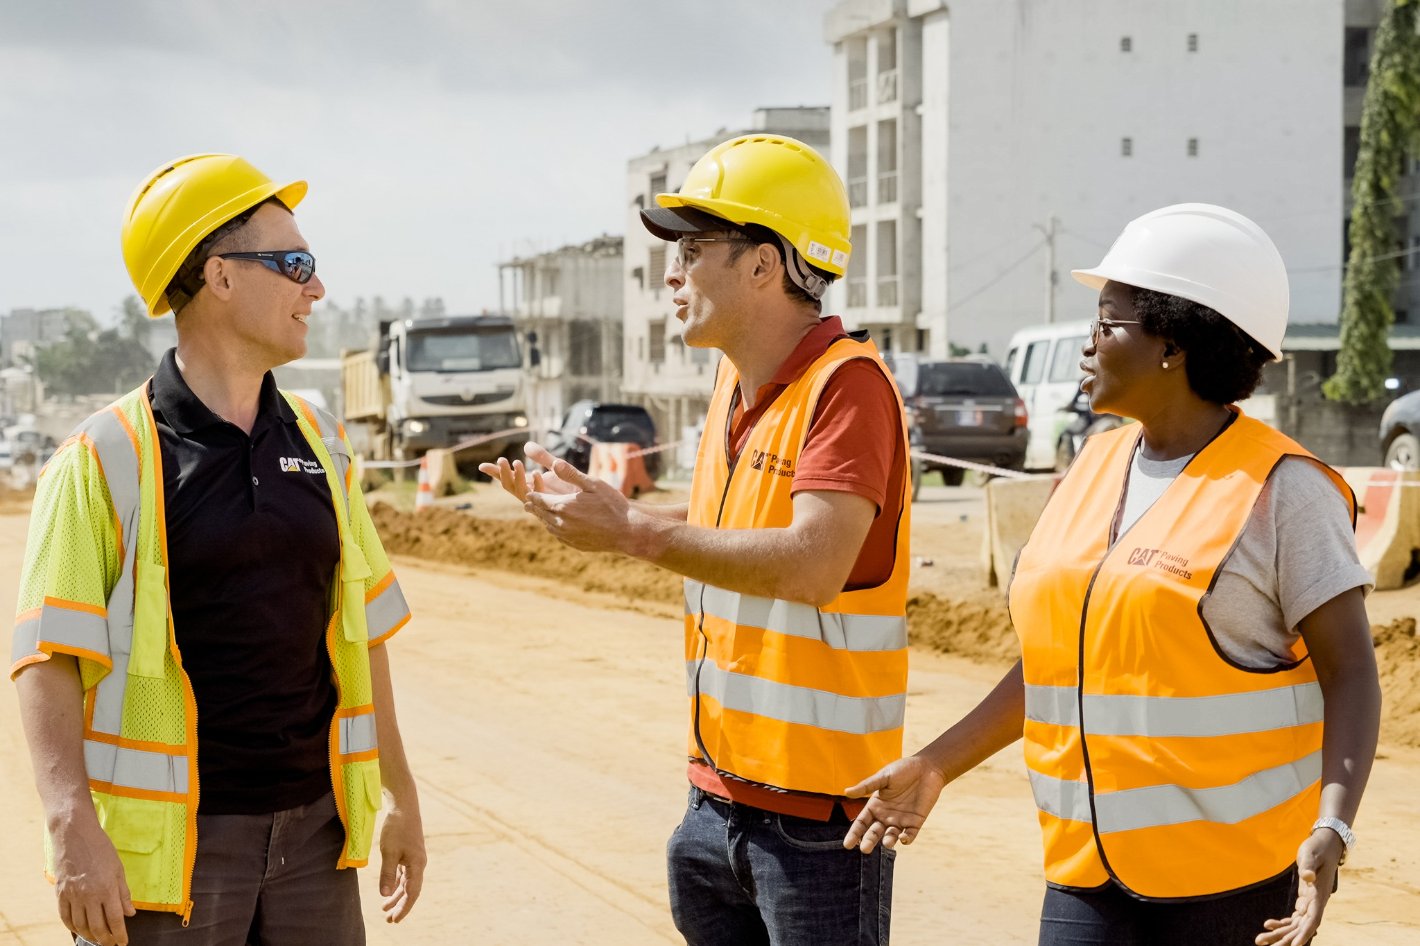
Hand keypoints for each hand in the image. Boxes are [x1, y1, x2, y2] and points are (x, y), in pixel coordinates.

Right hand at [51, 819, 134, 945]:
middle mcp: (89, 895)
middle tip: (111, 944)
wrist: (75, 834)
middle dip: (105, 939)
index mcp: (107, 889)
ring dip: (89, 936)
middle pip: (97, 927)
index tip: (123, 942)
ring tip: (97, 939)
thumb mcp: (118, 869)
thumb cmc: (100, 849)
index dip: (119, 934)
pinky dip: (72, 927)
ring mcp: (72, 895)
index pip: (115, 919)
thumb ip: (123, 893)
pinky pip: (65, 916)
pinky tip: (79, 930)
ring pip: (80, 925)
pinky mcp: (60, 893)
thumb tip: (130, 913)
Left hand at [378, 803, 426, 922]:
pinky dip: (396, 884)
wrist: (405, 806)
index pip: (412, 893)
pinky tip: (389, 890)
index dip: (404, 908)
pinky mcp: (409, 854)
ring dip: (397, 895)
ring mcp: (414, 859)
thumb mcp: (389, 851)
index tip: (395, 920)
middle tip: (389, 920)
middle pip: (411, 890)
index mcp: (417, 865)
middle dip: (400, 906)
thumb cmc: (397, 827)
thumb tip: (384, 894)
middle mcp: (419, 864)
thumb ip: (387, 873)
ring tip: (385, 909)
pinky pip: (404, 874)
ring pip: (407, 883)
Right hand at [477, 442, 581, 502]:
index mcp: (532, 485)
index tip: (482, 466)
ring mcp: (542, 500)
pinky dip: (537, 485)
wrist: (597, 503)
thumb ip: (542, 456)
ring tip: (517, 463)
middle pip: (511, 487)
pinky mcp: (553, 504)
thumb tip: (526, 445)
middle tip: (502, 460)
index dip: (496, 473)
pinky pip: (541, 498)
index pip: (508, 480)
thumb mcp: (557, 466)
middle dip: (504, 474)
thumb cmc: (576, 486)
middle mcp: (534, 494)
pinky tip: (539, 473)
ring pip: (522, 493)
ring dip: (517, 478)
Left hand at [522, 456, 638, 554]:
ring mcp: (566, 536)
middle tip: (528, 501)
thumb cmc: (612, 505)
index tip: (529, 489)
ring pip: (547, 525)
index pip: (537, 498)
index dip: (533, 492)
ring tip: (540, 511)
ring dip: (543, 517)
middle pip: (538, 512)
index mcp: (562, 506)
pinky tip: (558, 524)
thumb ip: (571, 474)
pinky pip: (558, 535)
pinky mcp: (573, 544)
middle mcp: (560, 523)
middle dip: (533, 505)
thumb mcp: (593, 484)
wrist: (627, 531)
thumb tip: (554, 462)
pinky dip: (555, 527)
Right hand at [842, 754, 948, 853]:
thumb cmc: (903, 769)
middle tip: (864, 849)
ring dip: (889, 841)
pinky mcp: (916, 822)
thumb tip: (846, 792)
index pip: (862, 823)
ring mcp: (901, 820)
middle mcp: (886, 815)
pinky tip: (902, 838)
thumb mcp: (883, 777)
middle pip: (874, 832)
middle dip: (869, 841)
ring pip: (891, 836)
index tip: (847, 845)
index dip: (854, 833)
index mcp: (876, 805)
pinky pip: (910, 834)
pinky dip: (906, 839)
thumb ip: (867, 786)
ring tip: (886, 844)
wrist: (927, 768)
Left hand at [1256, 829, 1345, 944]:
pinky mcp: (1305, 899)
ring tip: (1260, 940)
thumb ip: (1309, 867)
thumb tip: (1307, 877)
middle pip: (1301, 927)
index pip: (1313, 919)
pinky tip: (1268, 924)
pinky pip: (1294, 917)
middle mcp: (1316, 903)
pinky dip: (1282, 922)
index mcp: (1319, 895)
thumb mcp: (1311, 855)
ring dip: (1279, 933)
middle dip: (1284, 938)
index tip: (1295, 945)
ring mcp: (1310, 903)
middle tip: (1261, 942)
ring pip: (1296, 924)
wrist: (1324, 844)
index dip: (1304, 933)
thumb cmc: (1317, 848)